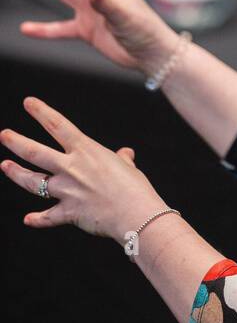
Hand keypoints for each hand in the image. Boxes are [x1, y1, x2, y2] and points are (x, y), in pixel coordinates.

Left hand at [0, 96, 165, 244]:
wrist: (136, 214)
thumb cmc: (136, 189)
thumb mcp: (128, 168)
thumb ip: (122, 160)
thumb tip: (125, 154)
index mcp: (87, 151)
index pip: (58, 125)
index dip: (41, 112)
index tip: (28, 102)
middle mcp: (72, 168)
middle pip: (36, 152)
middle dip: (16, 142)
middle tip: (4, 135)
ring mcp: (67, 191)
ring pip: (33, 181)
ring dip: (17, 173)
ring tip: (5, 166)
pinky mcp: (69, 212)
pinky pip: (48, 217)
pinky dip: (38, 219)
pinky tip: (28, 219)